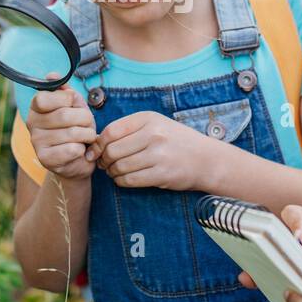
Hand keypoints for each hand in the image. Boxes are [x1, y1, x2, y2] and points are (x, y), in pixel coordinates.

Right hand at [27, 76, 97, 180]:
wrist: (77, 161)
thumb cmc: (76, 130)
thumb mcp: (74, 107)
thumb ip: (66, 92)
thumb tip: (52, 75)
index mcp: (36, 107)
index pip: (45, 98)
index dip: (67, 99)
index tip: (75, 105)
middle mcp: (32, 124)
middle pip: (64, 115)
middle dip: (85, 119)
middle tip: (89, 124)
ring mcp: (36, 142)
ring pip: (72, 133)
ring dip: (87, 135)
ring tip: (87, 137)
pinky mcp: (45, 159)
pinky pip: (72, 149)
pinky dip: (83, 149)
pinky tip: (80, 151)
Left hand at [90, 110, 214, 190]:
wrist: (206, 159)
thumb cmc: (175, 141)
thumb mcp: (155, 125)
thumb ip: (128, 130)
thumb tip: (96, 144)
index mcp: (148, 119)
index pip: (111, 131)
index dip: (98, 144)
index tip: (95, 152)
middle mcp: (153, 134)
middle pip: (113, 151)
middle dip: (104, 160)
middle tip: (105, 165)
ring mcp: (159, 155)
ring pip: (120, 167)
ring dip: (112, 173)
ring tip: (115, 172)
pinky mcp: (162, 174)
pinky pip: (130, 180)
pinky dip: (121, 182)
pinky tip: (124, 179)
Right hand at [237, 204, 301, 301]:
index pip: (294, 214)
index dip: (293, 222)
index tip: (298, 238)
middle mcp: (298, 242)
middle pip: (274, 233)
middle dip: (264, 240)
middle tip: (262, 251)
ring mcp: (290, 261)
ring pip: (266, 254)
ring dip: (256, 259)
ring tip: (249, 270)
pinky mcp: (285, 279)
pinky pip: (267, 275)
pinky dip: (257, 277)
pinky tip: (250, 281)